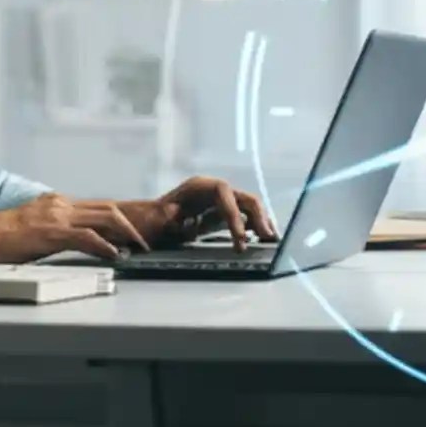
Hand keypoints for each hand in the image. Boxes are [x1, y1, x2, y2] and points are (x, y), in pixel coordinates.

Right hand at [0, 193, 150, 262]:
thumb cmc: (3, 238)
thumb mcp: (36, 229)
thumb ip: (57, 231)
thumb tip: (77, 242)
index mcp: (58, 204)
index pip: (98, 207)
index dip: (121, 219)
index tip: (135, 234)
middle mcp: (62, 205)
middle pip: (109, 208)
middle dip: (132, 224)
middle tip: (145, 241)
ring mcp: (58, 216)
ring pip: (105, 218)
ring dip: (127, 234)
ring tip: (139, 249)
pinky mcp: (53, 232)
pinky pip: (88, 237)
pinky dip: (106, 246)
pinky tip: (116, 256)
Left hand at [150, 176, 276, 251]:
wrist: (153, 221)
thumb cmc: (155, 219)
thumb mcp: (158, 218)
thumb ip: (166, 218)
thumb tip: (178, 218)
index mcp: (200, 186)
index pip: (224, 192)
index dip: (234, 213)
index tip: (240, 238)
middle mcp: (215, 190)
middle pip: (243, 198)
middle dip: (258, 217)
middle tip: (267, 238)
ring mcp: (222, 201)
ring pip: (249, 208)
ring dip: (262, 222)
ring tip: (272, 240)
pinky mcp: (225, 214)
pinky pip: (246, 217)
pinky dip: (256, 227)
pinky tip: (264, 239)